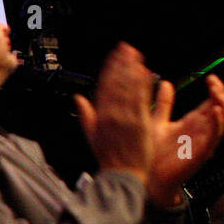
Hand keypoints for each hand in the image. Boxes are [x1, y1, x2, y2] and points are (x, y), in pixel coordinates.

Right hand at [75, 43, 155, 183]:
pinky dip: (142, 86)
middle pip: (116, 83)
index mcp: (100, 116)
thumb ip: (86, 115)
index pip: (104, 87)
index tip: (113, 58)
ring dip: (132, 70)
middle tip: (125, 48)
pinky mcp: (141, 123)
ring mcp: (127, 118)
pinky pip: (141, 100)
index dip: (109, 70)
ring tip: (135, 55)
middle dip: (121, 64)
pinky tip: (145, 73)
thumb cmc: (109, 159)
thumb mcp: (91, 136)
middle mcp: (113, 114)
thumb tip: (78, 99)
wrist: (122, 175)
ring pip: (128, 89)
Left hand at [145, 74, 223, 205]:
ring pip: (222, 122)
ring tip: (216, 92)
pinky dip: (217, 123)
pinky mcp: (201, 152)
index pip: (211, 103)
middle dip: (220, 94)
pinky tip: (214, 110)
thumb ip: (164, 103)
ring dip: (222, 105)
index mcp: (192, 123)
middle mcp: (201, 132)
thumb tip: (166, 83)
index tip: (210, 76)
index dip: (214, 90)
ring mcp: (203, 142)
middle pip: (220, 110)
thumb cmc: (154, 153)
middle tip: (214, 81)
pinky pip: (214, 137)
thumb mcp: (158, 121)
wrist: (148, 177)